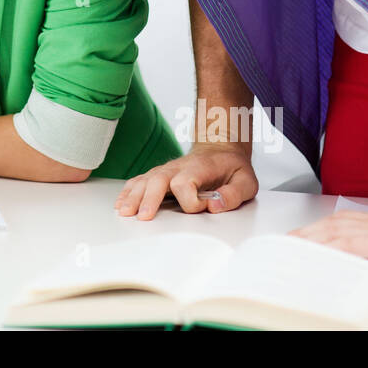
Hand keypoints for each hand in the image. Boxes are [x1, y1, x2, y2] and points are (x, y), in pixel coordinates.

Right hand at [115, 144, 257, 218]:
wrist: (220, 150)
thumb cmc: (232, 168)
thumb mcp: (246, 181)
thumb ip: (233, 194)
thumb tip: (214, 205)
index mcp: (200, 168)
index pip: (185, 182)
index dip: (191, 200)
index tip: (203, 208)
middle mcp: (178, 167)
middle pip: (158, 179)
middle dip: (149, 198)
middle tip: (143, 217)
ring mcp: (166, 170)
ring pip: (145, 180)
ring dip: (134, 196)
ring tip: (125, 212)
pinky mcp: (160, 175)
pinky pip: (140, 181)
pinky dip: (129, 191)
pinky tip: (121, 204)